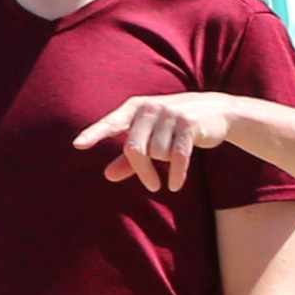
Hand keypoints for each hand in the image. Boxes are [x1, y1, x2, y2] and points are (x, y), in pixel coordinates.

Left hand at [79, 91, 237, 193]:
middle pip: (135, 149)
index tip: (77, 145)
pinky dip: (176, 174)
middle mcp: (149, 108)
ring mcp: (170, 114)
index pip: (110, 124)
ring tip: (174, 162)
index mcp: (134, 108)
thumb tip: (107, 176)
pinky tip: (175, 186)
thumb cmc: (175, 126)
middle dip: (141, 171)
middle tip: (151, 186)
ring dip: (165, 166)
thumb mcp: (151, 138)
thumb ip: (128, 158)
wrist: (217, 111)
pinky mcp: (189, 124)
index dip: (94, 134)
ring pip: (158, 153)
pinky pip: (178, 156)